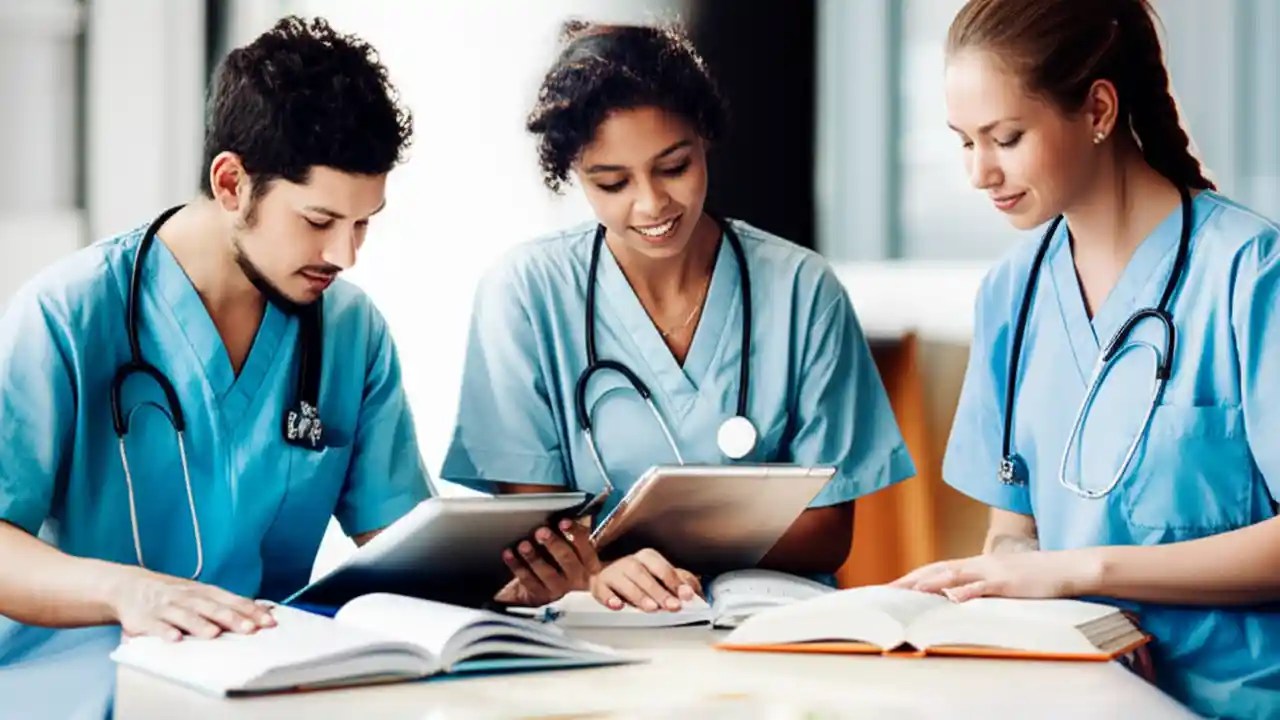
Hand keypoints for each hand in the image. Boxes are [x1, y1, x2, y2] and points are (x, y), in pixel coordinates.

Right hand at [106, 566, 274, 641]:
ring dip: (200, 624)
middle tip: (250, 629)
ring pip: (186, 615)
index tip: (269, 621)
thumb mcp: (199, 595)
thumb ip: (223, 604)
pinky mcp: (145, 619)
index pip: (232, 600)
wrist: (128, 586)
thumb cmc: (173, 595)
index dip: (250, 610)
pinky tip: (175, 640)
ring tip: (214, 634)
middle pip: (213, 607)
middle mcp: (187, 597)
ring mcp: (166, 607)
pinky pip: (156, 626)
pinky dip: (164, 632)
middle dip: (232, 618)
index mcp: (203, 592)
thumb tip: (259, 612)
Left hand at [495, 519, 600, 606]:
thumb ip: (567, 532)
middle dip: (553, 544)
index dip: (575, 534)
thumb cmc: (558, 560)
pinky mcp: (542, 596)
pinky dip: (518, 567)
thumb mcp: (567, 545)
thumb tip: (560, 512)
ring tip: (523, 545)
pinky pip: (529, 581)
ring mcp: (559, 588)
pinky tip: (509, 555)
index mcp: (588, 562)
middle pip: (567, 560)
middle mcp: (576, 577)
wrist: (546, 588)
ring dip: (534, 557)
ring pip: (548, 573)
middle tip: (541, 532)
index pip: (586, 546)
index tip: (563, 522)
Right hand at [589, 548, 701, 611]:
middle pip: (643, 574)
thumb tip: (698, 595)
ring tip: (651, 608)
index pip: (662, 568)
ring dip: (638, 595)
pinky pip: (602, 590)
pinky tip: (617, 605)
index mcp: (647, 558)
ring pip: (624, 581)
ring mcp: (613, 573)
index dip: (675, 581)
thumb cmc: (640, 580)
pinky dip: (609, 598)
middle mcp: (629, 562)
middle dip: (659, 591)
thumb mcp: (663, 579)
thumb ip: (682, 584)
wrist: (609, 579)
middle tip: (672, 606)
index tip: (686, 595)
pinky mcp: (599, 586)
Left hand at [890, 549, 1100, 602]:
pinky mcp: (1008, 582)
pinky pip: (983, 586)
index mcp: (978, 563)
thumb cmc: (1038, 577)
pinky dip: (966, 592)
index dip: (915, 576)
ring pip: (954, 575)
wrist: (1069, 567)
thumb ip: (984, 586)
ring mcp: (993, 571)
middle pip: (937, 569)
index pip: (939, 568)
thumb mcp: (1005, 581)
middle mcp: (980, 563)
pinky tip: (951, 598)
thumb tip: (962, 598)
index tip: (893, 586)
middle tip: (886, 591)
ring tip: (906, 592)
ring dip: (929, 584)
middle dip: (910, 580)